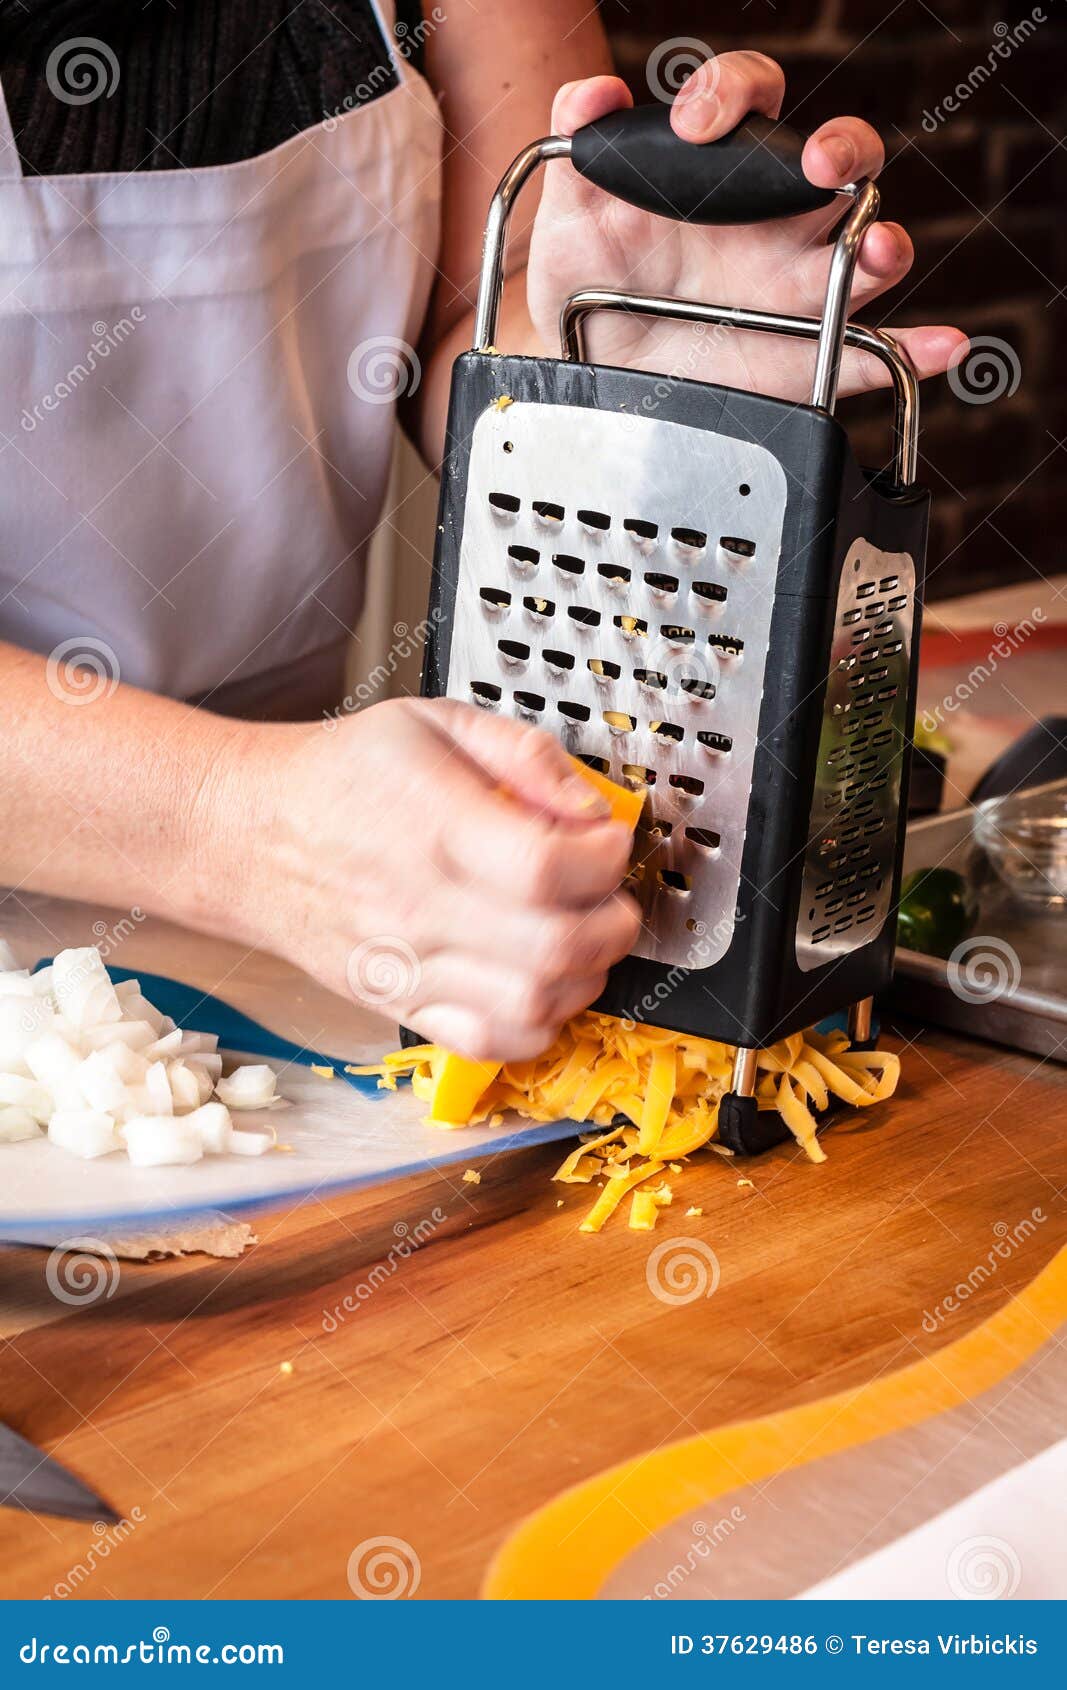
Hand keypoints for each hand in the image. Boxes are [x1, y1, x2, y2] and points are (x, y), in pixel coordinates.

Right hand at [230, 698, 640, 1060]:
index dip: (604, 859)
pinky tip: (540, 983)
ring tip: (580, 939)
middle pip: (555, 947)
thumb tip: (587, 808)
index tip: (607, 842)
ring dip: (584, 977)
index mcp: (436, 827)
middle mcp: (424, 906)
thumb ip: (522, 754)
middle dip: (614, 923)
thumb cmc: (340, 777)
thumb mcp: (432, 722)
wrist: (248, 836)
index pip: (548, 868)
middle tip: (609, 896)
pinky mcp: (402, 1003)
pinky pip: (490, 1043)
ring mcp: (412, 965)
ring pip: (532, 1005)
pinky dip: (536, 1024)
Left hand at [527, 55, 966, 400]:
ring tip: (873, 247)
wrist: (585, 370)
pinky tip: (943, 348)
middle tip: (812, 165)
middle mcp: (774, 220)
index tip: (694, 125)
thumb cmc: (587, 280)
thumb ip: (576, 146)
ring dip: (883, 243)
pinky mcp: (805, 357)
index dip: (735, 94)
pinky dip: (913, 353)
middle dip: (841, 151)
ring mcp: (797, 287)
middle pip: (842, 162)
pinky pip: (872, 355)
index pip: (755, 101)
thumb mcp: (570, 214)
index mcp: (723, 171)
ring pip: (867, 249)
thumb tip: (593, 94)